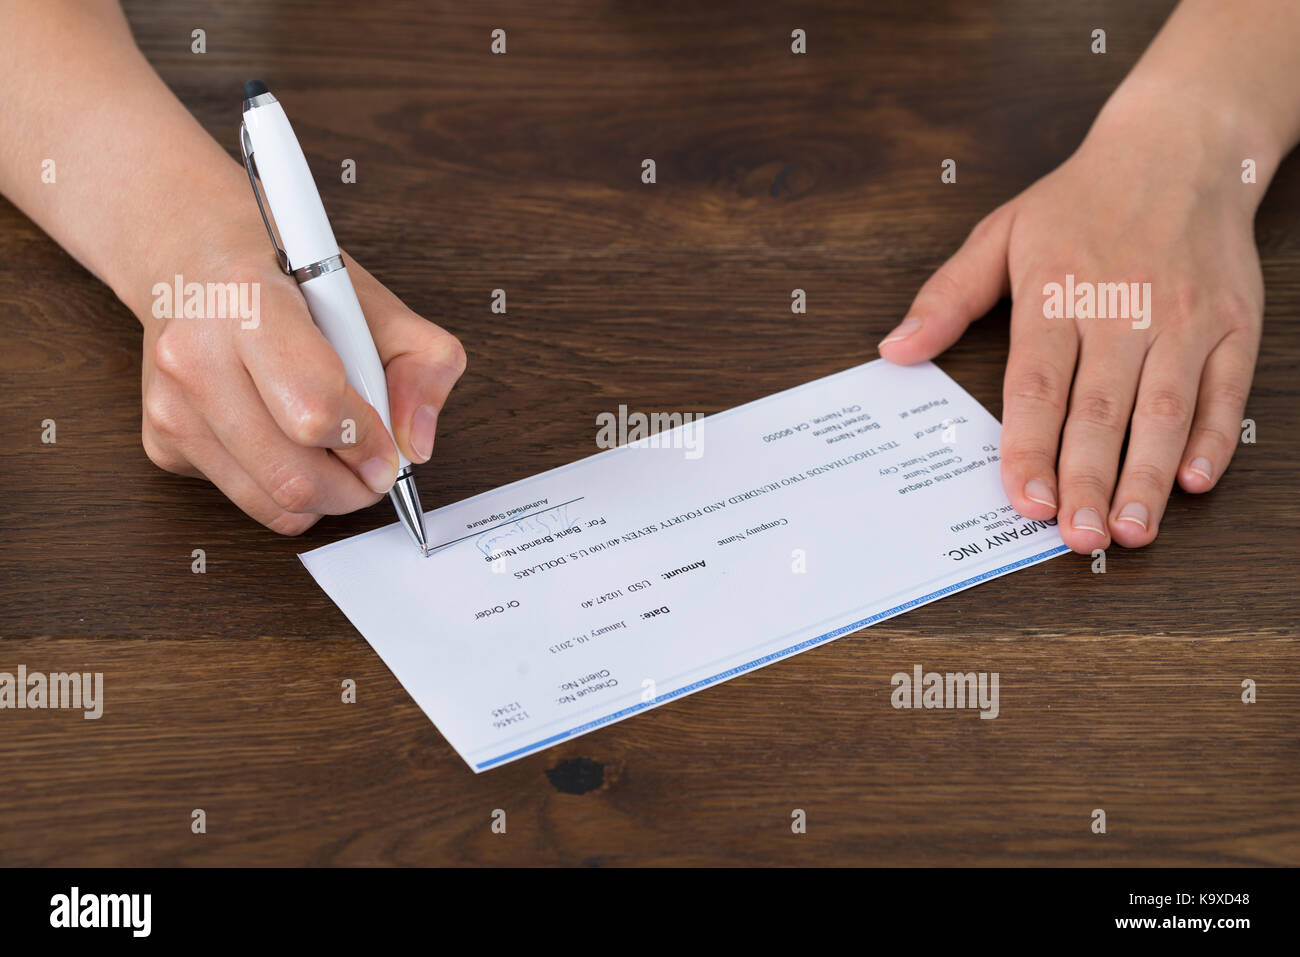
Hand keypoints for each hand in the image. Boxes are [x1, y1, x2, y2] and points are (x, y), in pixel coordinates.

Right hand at [138, 230, 465, 534]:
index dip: (367, 442)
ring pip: (273, 503)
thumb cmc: (288, 280)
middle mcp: (195, 356)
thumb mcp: (374, 301)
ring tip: (338, 454)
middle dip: (354, 488)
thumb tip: (414, 444)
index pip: (315, 412)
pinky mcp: (162, 443)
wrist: (195, 262)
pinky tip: (289, 441)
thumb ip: (423, 363)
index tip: (387, 444)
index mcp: (248, 304)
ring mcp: (171, 406)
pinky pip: (248, 501)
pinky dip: (285, 489)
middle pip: (294, 476)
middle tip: (373, 467)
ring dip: (325, 496)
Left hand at [879, 91, 1262, 553]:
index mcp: (1055, 294)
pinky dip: (1213, 438)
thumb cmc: (1080, 199)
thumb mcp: (999, 234)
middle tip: (1078, 537)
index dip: (1030, 447)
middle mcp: (1121, 310)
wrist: (1180, 146)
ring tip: (1132, 529)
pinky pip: (1226, 390)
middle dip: (1087, 480)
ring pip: (1165, 410)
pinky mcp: (1233, 322)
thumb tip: (893, 350)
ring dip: (1148, 475)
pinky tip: (1193, 482)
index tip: (1022, 499)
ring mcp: (1182, 319)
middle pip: (1100, 410)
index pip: (1038, 386)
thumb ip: (946, 298)